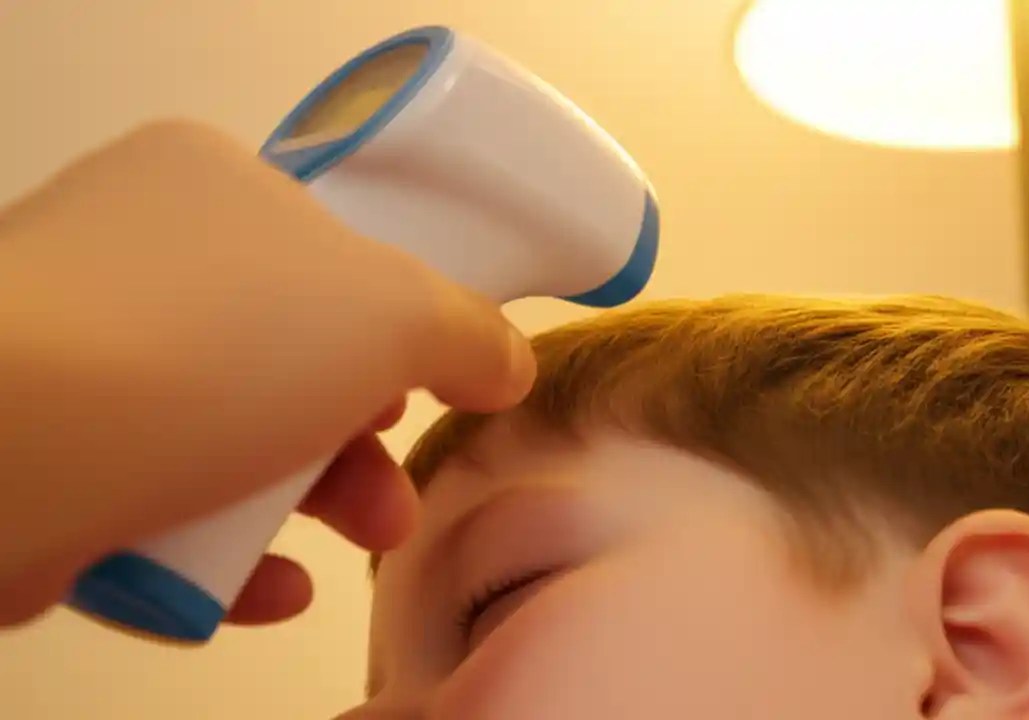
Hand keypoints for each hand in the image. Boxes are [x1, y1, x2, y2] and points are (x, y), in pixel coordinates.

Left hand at [0, 120, 535, 627]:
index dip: (388, 319)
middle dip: (361, 437)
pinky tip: (270, 590)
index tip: (423, 383)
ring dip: (314, 499)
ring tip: (367, 543)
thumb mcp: (391, 315)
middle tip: (396, 488)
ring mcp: (79, 359)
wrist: (3, 447)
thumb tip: (504, 365)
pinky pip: (158, 499)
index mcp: (208, 185)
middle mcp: (134, 257)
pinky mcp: (44, 457)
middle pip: (285, 352)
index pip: (321, 247)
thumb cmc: (220, 343)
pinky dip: (227, 546)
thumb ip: (466, 335)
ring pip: (226, 435)